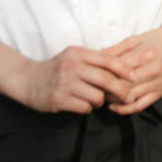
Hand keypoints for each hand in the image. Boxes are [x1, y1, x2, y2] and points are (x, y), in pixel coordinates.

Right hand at [21, 46, 135, 113]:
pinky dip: (88, 108)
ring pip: (97, 96)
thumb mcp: (74, 57)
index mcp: (78, 53)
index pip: (107, 60)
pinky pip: (85, 107)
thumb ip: (95, 60)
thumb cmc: (58, 68)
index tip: (134, 77)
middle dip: (121, 89)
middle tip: (128, 96)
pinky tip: (82, 104)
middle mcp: (71, 66)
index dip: (124, 69)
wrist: (27, 80)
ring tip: (95, 99)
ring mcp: (64, 83)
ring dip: (100, 101)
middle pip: (105, 79)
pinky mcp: (59, 99)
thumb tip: (126, 66)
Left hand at [102, 18, 161, 114]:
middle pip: (123, 85)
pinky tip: (115, 106)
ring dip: (113, 100)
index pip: (118, 70)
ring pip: (130, 97)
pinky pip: (141, 106)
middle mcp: (153, 70)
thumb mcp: (133, 40)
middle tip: (93, 89)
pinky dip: (126, 109)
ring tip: (102, 96)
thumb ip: (114, 50)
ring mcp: (158, 82)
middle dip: (106, 89)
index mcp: (145, 55)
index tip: (91, 77)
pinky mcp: (161, 91)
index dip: (103, 75)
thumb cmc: (154, 39)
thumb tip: (94, 58)